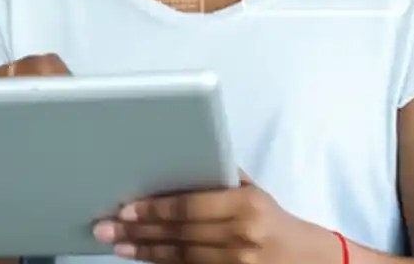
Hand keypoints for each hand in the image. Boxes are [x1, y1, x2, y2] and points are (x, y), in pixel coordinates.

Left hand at [93, 170, 337, 262]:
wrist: (307, 261)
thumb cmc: (277, 223)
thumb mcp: (256, 194)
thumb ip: (222, 178)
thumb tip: (183, 160)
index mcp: (246, 205)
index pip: (190, 206)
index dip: (154, 209)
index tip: (126, 207)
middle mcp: (240, 235)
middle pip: (178, 233)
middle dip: (138, 230)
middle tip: (106, 226)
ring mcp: (236, 263)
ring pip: (178, 256)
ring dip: (143, 251)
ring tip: (116, 244)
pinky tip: (143, 258)